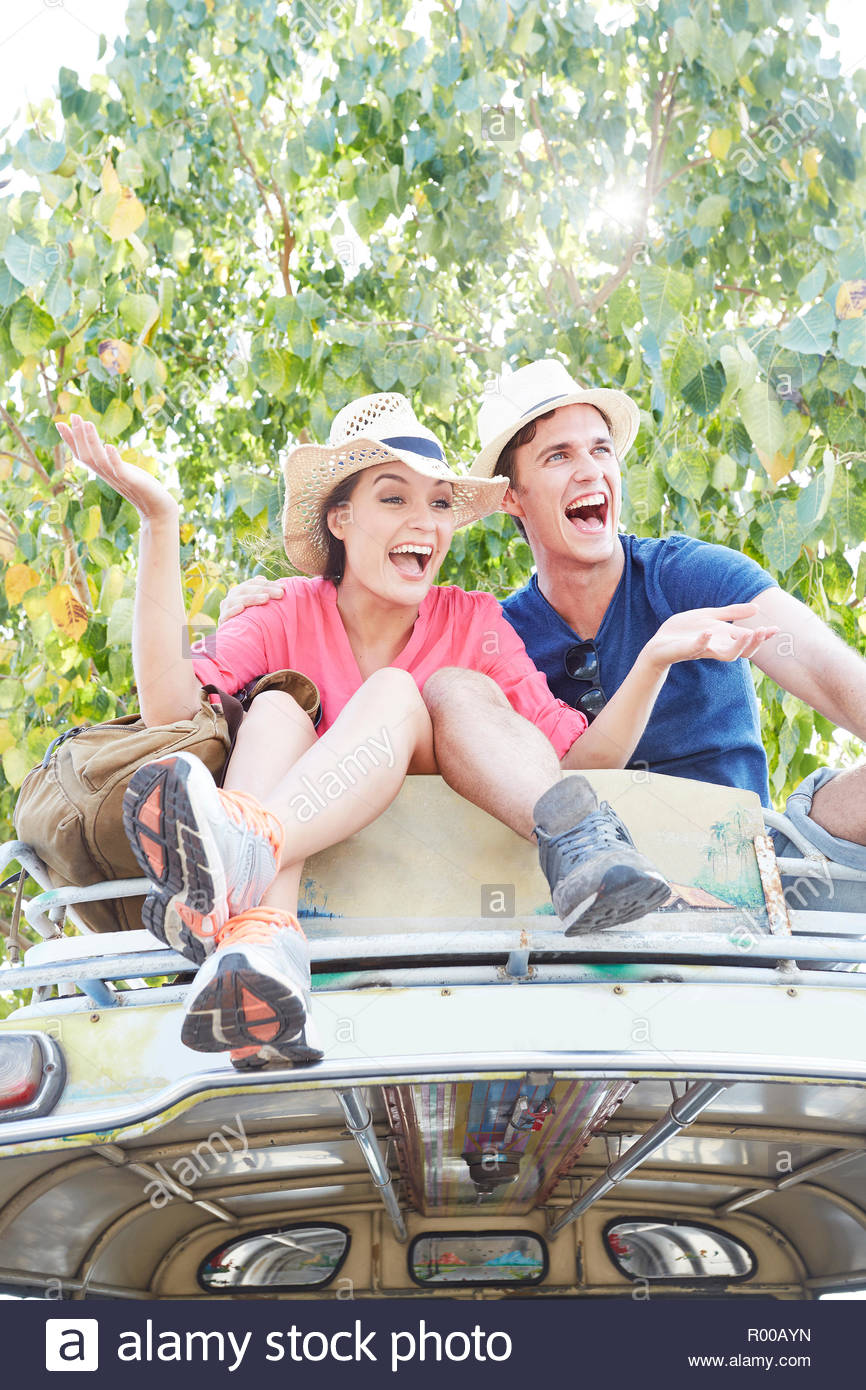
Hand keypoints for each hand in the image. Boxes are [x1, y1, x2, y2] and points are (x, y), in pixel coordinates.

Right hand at [57, 414, 176, 519]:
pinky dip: (113, 458)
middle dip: (78, 436)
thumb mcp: (123, 471)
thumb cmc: (142, 489)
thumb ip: (112, 462)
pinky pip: (119, 470)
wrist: (158, 510)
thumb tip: (106, 448)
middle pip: (86, 456)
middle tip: (74, 416)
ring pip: (99, 461)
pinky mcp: (132, 482)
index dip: (70, 441)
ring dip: (92, 442)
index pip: (81, 455)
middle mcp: (107, 476)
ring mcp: (118, 479)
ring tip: (87, 423)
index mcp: (103, 472)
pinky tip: (110, 446)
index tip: (59, 423)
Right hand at [220, 576, 287, 621]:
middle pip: (247, 589)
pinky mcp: (222, 621)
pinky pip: (226, 614)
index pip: (253, 583)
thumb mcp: (253, 605)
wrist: (232, 638)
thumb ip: (258, 592)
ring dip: (251, 598)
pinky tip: (241, 608)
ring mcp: (225, 609)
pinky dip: (233, 610)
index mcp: (239, 591)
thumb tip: (262, 577)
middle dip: (265, 590)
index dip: (268, 584)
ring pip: (236, 600)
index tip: (284, 588)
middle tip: (281, 593)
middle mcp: (231, 597)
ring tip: (266, 598)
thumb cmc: (247, 619)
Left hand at [643, 603, 779, 672]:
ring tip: (747, 633)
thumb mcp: (710, 616)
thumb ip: (732, 613)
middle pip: (741, 651)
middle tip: (764, 631)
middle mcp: (716, 647)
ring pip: (725, 655)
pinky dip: (703, 641)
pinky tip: (709, 632)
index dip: (762, 637)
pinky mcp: (685, 650)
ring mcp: (702, 649)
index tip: (776, 629)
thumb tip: (757, 608)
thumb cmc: (685, 631)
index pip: (747, 641)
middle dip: (754, 643)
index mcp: (723, 639)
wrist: (659, 643)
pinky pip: (696, 648)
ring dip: (737, 645)